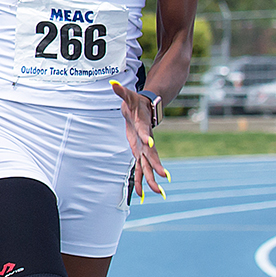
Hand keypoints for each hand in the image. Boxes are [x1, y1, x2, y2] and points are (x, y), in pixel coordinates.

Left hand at [109, 81, 166, 200]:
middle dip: (156, 167)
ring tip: (156, 193)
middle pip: (151, 155)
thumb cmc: (135, 103)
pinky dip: (142, 180)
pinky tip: (142, 193)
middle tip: (162, 178)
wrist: (144, 108)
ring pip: (147, 166)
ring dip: (151, 179)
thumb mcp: (128, 96)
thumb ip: (121, 91)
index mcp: (143, 127)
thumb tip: (112, 83)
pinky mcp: (140, 152)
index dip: (147, 139)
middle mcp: (146, 140)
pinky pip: (141, 168)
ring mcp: (144, 147)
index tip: (150, 145)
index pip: (145, 133)